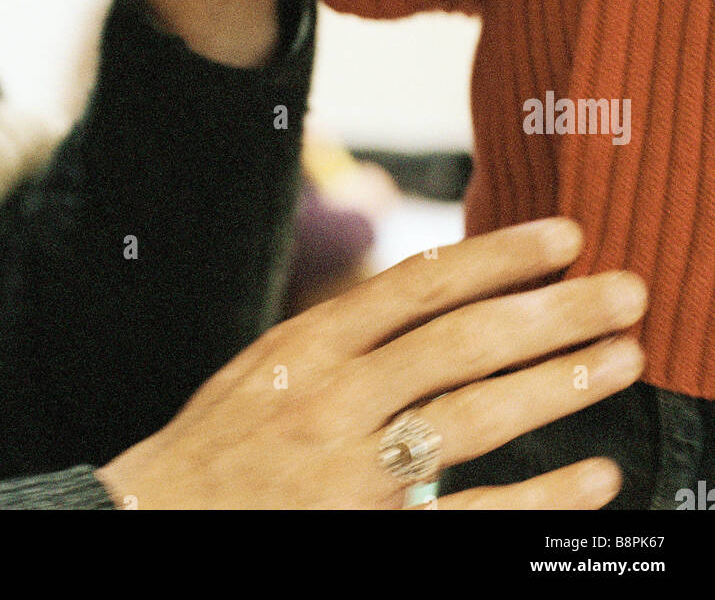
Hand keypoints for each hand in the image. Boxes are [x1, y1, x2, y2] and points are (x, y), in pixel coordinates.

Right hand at [97, 218, 645, 509]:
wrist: (148, 527)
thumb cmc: (215, 446)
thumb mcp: (266, 365)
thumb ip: (346, 331)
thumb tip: (435, 289)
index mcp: (307, 345)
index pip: (419, 282)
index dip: (499, 255)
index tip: (565, 236)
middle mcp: (333, 400)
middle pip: (463, 343)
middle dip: (554, 313)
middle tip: (626, 291)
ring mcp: (351, 474)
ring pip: (473, 419)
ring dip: (558, 387)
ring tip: (623, 360)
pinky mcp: (370, 540)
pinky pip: (468, 519)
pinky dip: (536, 500)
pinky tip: (593, 478)